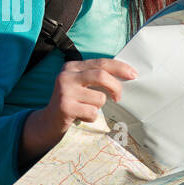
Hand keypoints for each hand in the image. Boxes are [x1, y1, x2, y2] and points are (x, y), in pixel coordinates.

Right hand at [21, 58, 137, 162]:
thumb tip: (127, 76)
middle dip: (116, 87)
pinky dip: (91, 117)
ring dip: (98, 107)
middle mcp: (66, 75)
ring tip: (86, 109)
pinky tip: (81, 117)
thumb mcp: (82, 84)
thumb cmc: (73, 102)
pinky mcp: (65, 107)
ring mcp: (64, 91)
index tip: (134, 75)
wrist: (49, 121)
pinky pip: (92, 112)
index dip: (120, 67)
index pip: (101, 62)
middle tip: (119, 98)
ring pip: (99, 98)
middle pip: (101, 76)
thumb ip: (97, 77)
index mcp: (72, 66)